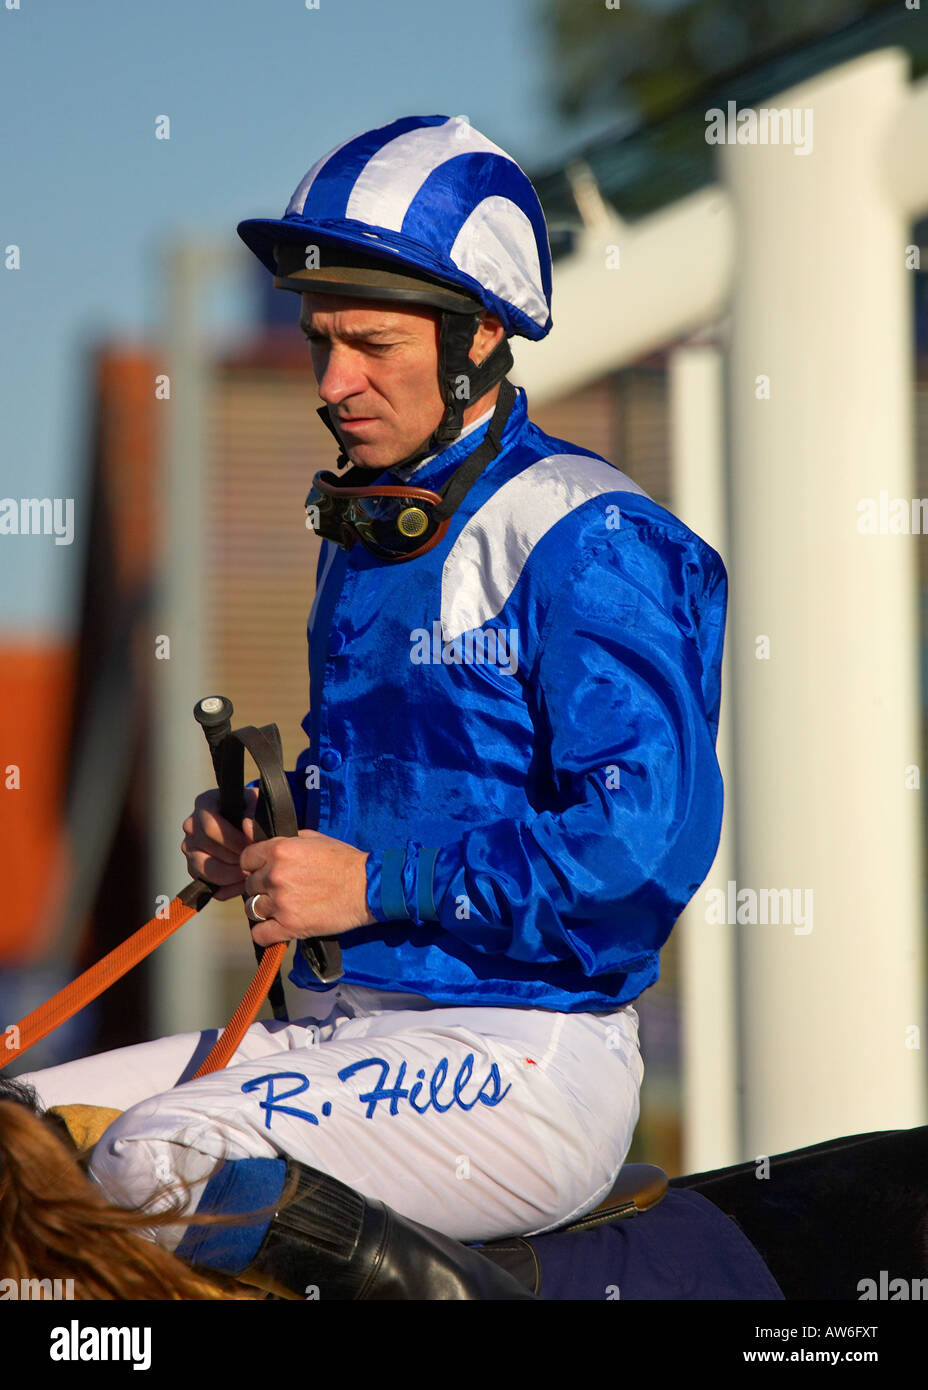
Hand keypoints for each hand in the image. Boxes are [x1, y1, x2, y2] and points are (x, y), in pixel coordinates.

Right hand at [181, 787, 259, 901]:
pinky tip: (243, 883)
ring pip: (204, 869)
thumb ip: (254, 814)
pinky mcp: (193, 867)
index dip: (233, 840)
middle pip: (207, 849)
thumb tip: (247, 828)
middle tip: (254, 864)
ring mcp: (190, 848)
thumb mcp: (257, 805)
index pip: (210, 827)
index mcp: (204, 804)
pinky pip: (206, 883)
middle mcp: (192, 825)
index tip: (251, 846)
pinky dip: (226, 887)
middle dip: (234, 859)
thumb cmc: (253, 811)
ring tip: (250, 875)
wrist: (250, 823)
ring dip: (230, 875)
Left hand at [240, 830, 376, 945]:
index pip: (245, 859)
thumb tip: (251, 830)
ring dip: (265, 909)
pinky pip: (260, 934)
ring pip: (253, 909)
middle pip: (249, 885)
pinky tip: (278, 926)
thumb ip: (281, 837)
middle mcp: (275, 875)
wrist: (368, 887)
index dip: (254, 865)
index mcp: (279, 850)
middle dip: (262, 887)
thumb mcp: (313, 838)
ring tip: (283, 907)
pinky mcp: (290, 926)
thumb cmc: (344, 861)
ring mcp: (281, 902)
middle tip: (281, 889)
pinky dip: (266, 932)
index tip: (265, 870)